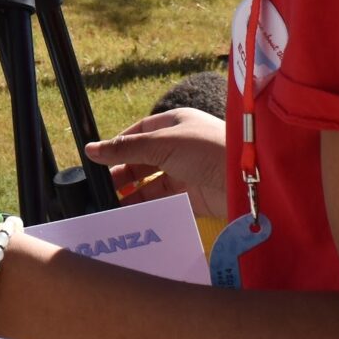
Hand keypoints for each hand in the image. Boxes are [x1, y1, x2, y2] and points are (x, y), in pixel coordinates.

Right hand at [87, 107, 230, 219]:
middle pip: (143, 159)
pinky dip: (148, 207)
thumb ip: (125, 149)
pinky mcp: (194, 197)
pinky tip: (131, 214)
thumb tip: (90, 150)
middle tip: (100, 188)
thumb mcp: (161, 144)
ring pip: (152, 183)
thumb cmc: (207, 149)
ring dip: (132, 193)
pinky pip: (165, 201)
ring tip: (110, 205)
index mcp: (175, 123)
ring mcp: (188, 172)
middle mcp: (181, 146)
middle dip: (122, 173)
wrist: (248, 179)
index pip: (139, 132)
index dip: (118, 145)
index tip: (97, 160)